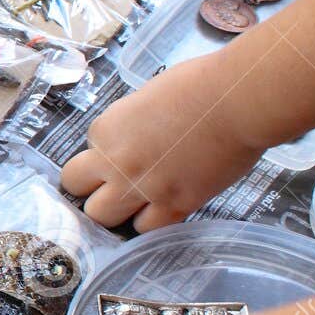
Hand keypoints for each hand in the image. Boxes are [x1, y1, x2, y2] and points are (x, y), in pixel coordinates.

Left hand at [61, 52, 265, 230]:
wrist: (236, 100)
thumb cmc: (198, 86)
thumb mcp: (144, 99)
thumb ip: (128, 127)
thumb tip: (130, 141)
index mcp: (105, 130)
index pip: (84, 157)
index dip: (103, 159)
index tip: (123, 156)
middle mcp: (115, 161)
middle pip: (78, 191)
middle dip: (94, 190)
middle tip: (115, 187)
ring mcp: (142, 186)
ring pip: (102, 216)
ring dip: (116, 211)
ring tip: (137, 202)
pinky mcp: (175, 204)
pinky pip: (146, 229)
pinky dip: (151, 223)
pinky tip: (162, 209)